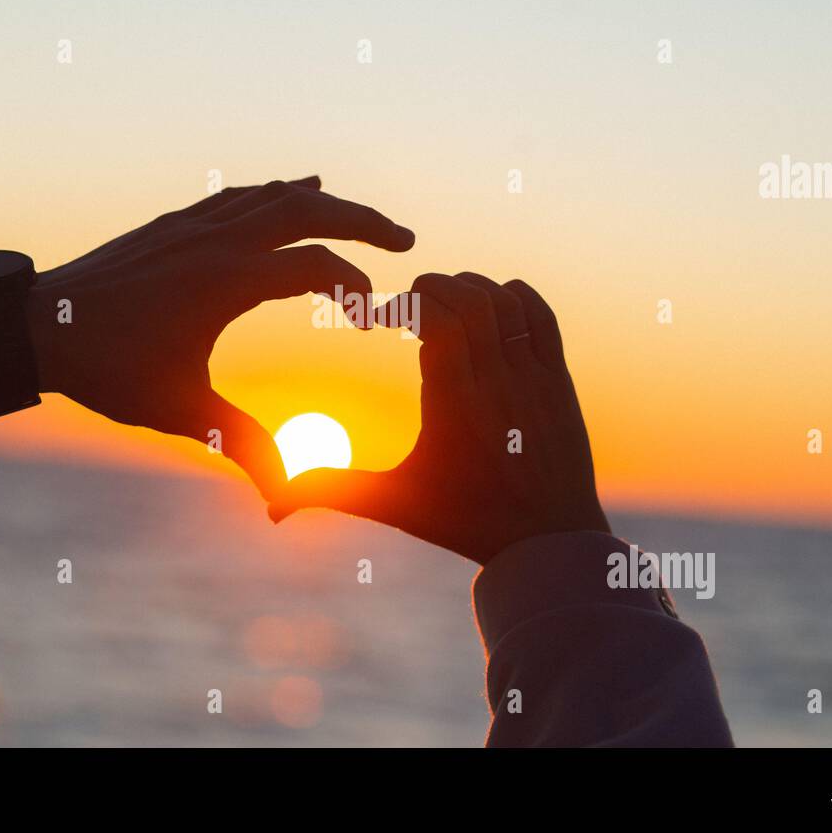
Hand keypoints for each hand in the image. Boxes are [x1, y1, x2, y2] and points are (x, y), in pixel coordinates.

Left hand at [27, 177, 414, 498]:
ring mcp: (191, 225)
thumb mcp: (180, 410)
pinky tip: (288, 193)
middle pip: (308, 208)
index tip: (375, 317)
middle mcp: (215, 240)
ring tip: (359, 217)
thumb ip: (242, 444)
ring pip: (273, 194)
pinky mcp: (171, 225)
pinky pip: (238, 196)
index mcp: (226, 279)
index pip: (315, 266)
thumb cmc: (105, 370)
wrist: (32, 327)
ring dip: (324, 201)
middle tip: (406, 238)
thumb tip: (285, 497)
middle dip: (363, 220)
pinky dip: (276, 193)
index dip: (355, 286)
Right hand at [267, 272, 608, 563]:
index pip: (438, 318)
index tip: (383, 318)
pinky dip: (514, 298)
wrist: (549, 544)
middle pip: (470, 300)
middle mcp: (498, 383)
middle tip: (409, 306)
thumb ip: (333, 493)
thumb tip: (272, 508)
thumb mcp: (395, 505)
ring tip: (444, 305)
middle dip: (433, 288)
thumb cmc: (467, 523)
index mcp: (454, 404)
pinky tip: (490, 310)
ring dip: (470, 289)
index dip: (405, 302)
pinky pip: (542, 317)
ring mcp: (534, 378)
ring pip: (506, 301)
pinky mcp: (560, 381)